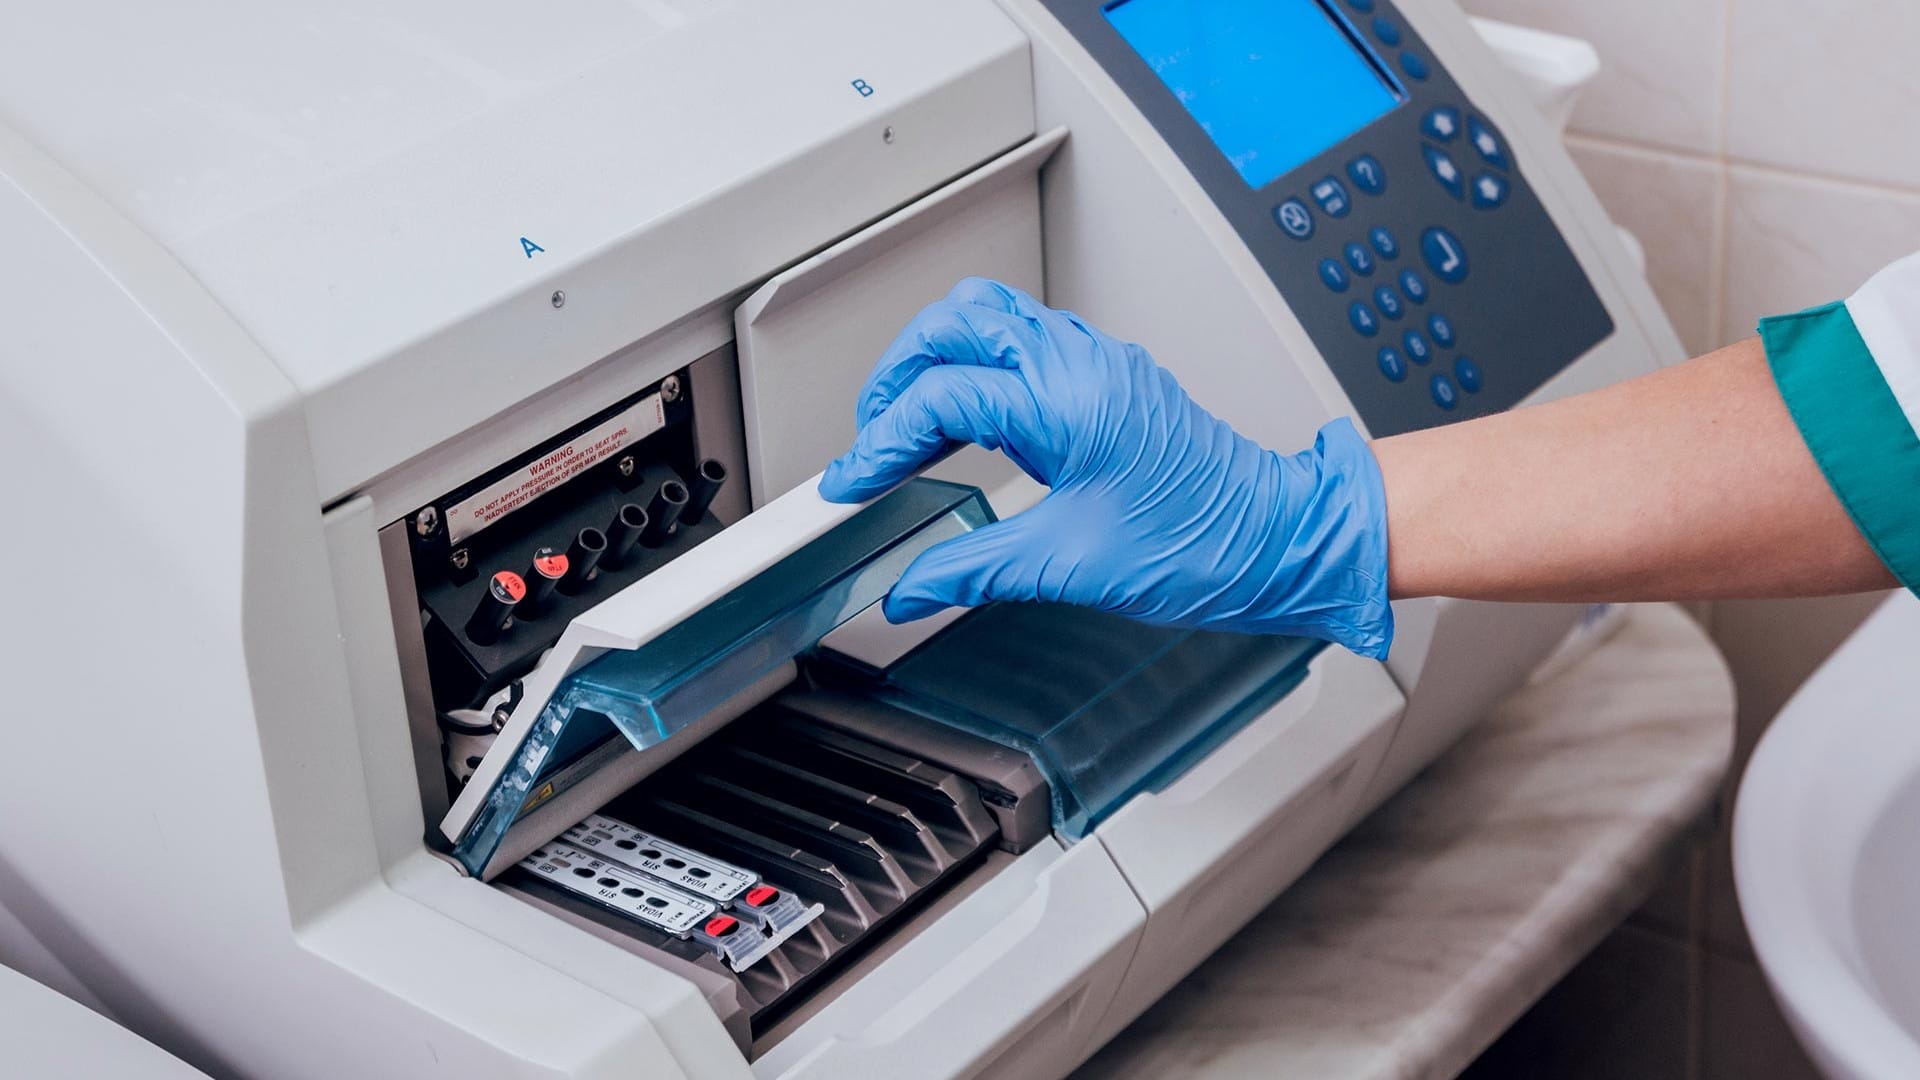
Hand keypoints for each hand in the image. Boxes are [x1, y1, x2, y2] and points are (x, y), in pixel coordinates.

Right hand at [818, 278, 1392, 657]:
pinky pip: (1025, 341)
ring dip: (937, 361)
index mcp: (1068, 401)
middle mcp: (1081, 365)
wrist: (1281, 538)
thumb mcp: (1071, 565)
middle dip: (897, 376)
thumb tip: (913, 588)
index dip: (881, 441)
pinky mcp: (1109, 378)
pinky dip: (979, 369)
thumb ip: (975, 572)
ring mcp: (1097, 363)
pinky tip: (969, 424)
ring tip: (910, 425)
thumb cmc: (1207, 544)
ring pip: (989, 318)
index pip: (941, 396)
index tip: (852, 482)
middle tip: (873, 439)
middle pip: (953, 324)